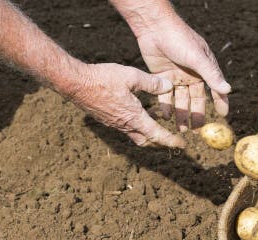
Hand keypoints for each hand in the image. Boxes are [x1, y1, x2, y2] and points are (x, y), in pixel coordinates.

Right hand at [67, 63, 184, 146]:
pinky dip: (137, 128)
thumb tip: (169, 86)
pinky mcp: (107, 120)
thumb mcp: (131, 76)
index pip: (157, 135)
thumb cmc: (103, 78)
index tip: (182, 144)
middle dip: (161, 143)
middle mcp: (124, 125)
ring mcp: (114, 124)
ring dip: (149, 136)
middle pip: (147, 141)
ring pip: (136, 136)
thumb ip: (151, 83)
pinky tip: (138, 117)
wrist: (76, 83)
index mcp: (133, 117)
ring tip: (158, 128)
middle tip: (172, 140)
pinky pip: (126, 129)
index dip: (171, 140)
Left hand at [135, 15, 230, 130]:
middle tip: (196, 131)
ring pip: (180, 100)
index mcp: (204, 68)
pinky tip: (165, 117)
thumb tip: (228, 90)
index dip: (220, 102)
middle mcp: (192, 74)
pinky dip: (165, 106)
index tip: (223, 116)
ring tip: (181, 129)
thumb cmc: (180, 39)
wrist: (155, 27)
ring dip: (181, 114)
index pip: (215, 88)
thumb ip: (211, 75)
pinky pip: (165, 96)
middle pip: (196, 99)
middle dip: (196, 115)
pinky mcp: (162, 77)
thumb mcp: (197, 58)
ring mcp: (177, 76)